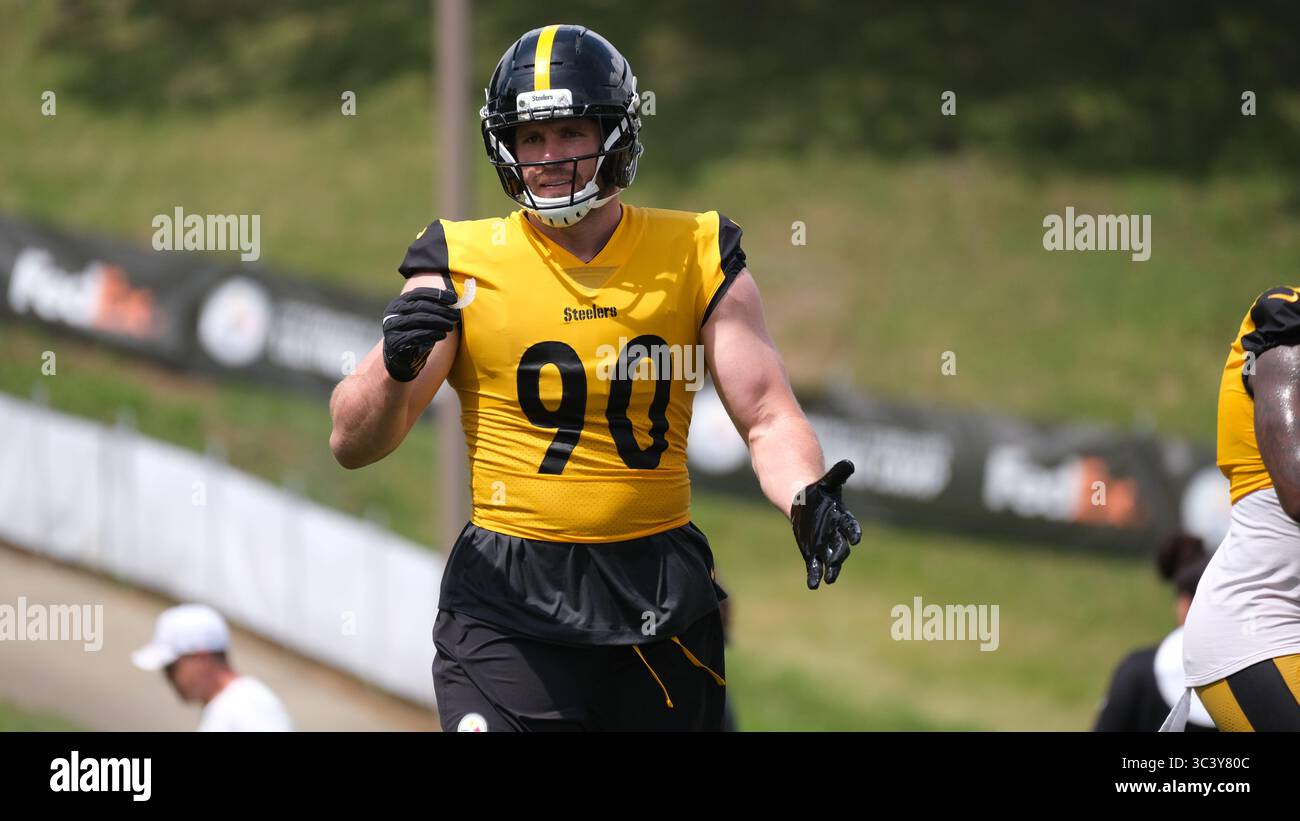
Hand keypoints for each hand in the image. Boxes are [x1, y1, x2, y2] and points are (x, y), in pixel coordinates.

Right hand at [381, 287, 459, 382]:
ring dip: (438, 321)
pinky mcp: (395, 341)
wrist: (401, 358)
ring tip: (450, 326)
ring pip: (419, 319)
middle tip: (455, 316)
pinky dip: (432, 334)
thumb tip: (453, 297)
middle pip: (420, 306)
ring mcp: (392, 326)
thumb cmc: (415, 334)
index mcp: (400, 302)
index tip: (454, 299)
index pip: (419, 293)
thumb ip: (434, 307)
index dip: (438, 295)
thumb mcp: (423, 318)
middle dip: (441, 310)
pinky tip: (442, 335)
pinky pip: (416, 335)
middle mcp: (393, 312)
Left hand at [790, 460, 862, 588]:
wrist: (806, 502)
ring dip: (830, 569)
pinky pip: (815, 565)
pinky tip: (813, 585)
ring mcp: (824, 545)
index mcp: (843, 518)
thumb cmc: (820, 491)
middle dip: (839, 555)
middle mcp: (836, 535)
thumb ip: (838, 475)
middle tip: (838, 563)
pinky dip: (814, 575)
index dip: (853, 532)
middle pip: (840, 547)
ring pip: (830, 559)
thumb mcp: (828, 482)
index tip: (856, 539)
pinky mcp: (812, 552)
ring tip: (829, 580)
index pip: (850, 527)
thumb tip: (849, 463)